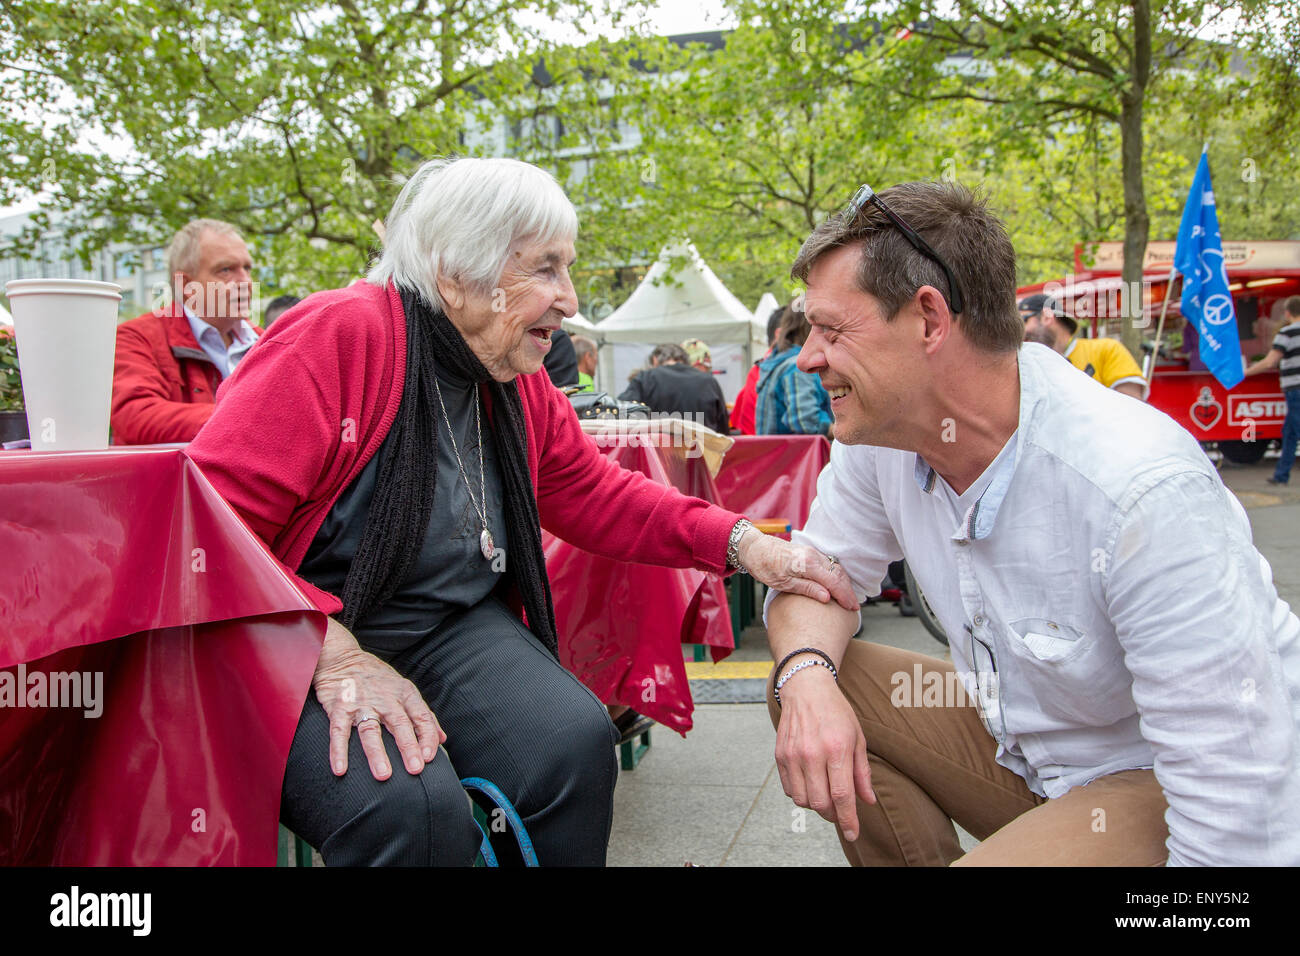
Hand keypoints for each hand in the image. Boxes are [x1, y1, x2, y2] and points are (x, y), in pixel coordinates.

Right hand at [312, 617, 446, 779]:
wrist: (342, 658)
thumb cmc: (377, 678)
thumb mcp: (404, 690)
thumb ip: (423, 715)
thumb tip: (441, 739)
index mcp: (404, 693)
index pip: (421, 716)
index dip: (427, 737)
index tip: (431, 757)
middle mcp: (385, 698)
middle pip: (399, 724)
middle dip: (409, 747)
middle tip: (416, 769)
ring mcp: (361, 702)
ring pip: (370, 730)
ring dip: (377, 753)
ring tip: (383, 775)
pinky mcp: (339, 707)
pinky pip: (338, 731)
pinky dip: (338, 750)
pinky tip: (340, 769)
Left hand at [736, 529, 857, 610]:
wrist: (754, 548)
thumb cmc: (765, 566)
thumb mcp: (783, 583)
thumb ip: (807, 589)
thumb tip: (827, 598)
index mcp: (807, 564)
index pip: (834, 581)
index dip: (845, 595)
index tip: (851, 608)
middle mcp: (813, 556)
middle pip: (838, 574)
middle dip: (848, 591)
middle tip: (854, 607)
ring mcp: (812, 553)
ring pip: (835, 569)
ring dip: (844, 583)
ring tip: (848, 599)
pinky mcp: (809, 553)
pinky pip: (828, 565)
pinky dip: (836, 576)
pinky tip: (837, 586)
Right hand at [774, 665, 875, 840]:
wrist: (806, 688)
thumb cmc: (836, 712)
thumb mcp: (858, 738)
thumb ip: (862, 772)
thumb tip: (867, 801)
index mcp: (836, 749)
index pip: (841, 796)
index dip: (848, 820)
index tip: (852, 834)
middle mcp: (812, 754)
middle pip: (820, 803)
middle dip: (833, 815)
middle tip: (841, 811)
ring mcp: (792, 755)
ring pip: (802, 800)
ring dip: (816, 805)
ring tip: (826, 794)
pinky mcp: (780, 755)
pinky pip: (789, 788)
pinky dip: (801, 793)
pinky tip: (811, 783)